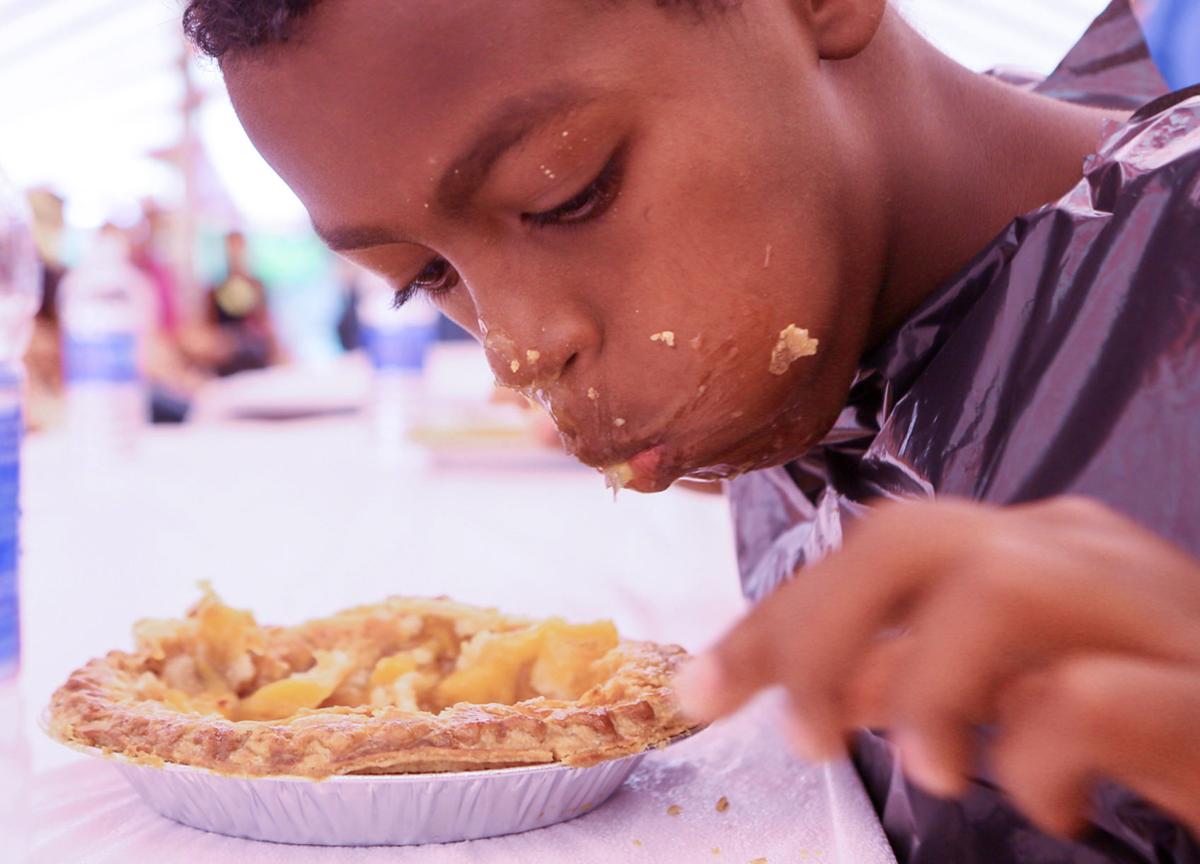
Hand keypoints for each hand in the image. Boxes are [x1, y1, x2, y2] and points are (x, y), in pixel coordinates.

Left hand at [676, 497, 1199, 835]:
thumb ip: (921, 673)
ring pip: (998, 586)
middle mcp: (1081, 553)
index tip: (701, 692)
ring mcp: (1148, 611)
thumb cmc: (1157, 711)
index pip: (868, 551)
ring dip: (928, 687)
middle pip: (909, 538)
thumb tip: (822, 682)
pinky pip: (1090, 698)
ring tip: (929, 772)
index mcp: (1029, 544)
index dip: (772, 621)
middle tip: (803, 736)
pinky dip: (1038, 756)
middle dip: (822, 632)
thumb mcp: (1015, 689)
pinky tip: (1052, 804)